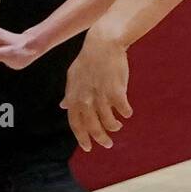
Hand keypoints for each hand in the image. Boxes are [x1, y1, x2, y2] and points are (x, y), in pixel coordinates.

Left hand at [61, 30, 131, 151]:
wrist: (103, 44)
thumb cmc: (89, 59)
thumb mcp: (73, 76)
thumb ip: (69, 94)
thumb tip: (63, 106)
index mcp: (74, 96)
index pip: (75, 123)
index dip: (82, 137)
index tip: (88, 147)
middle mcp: (85, 98)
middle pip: (92, 126)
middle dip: (100, 138)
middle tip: (108, 144)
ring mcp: (100, 95)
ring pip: (108, 120)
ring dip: (113, 126)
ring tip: (118, 126)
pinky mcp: (116, 90)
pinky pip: (122, 108)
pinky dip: (125, 112)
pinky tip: (128, 113)